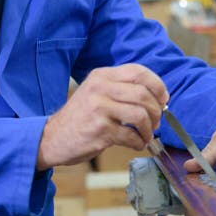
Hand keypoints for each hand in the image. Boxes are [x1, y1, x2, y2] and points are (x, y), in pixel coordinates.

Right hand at [36, 63, 168, 168]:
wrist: (51, 138)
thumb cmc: (79, 117)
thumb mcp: (96, 92)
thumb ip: (121, 89)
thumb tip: (157, 97)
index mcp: (102, 75)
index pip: (138, 72)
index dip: (157, 85)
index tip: (163, 98)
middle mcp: (100, 88)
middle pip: (142, 93)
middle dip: (156, 110)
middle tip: (156, 121)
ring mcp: (99, 109)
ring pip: (140, 114)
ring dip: (148, 128)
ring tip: (145, 135)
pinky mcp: (100, 130)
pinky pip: (130, 135)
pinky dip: (139, 142)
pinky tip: (136, 144)